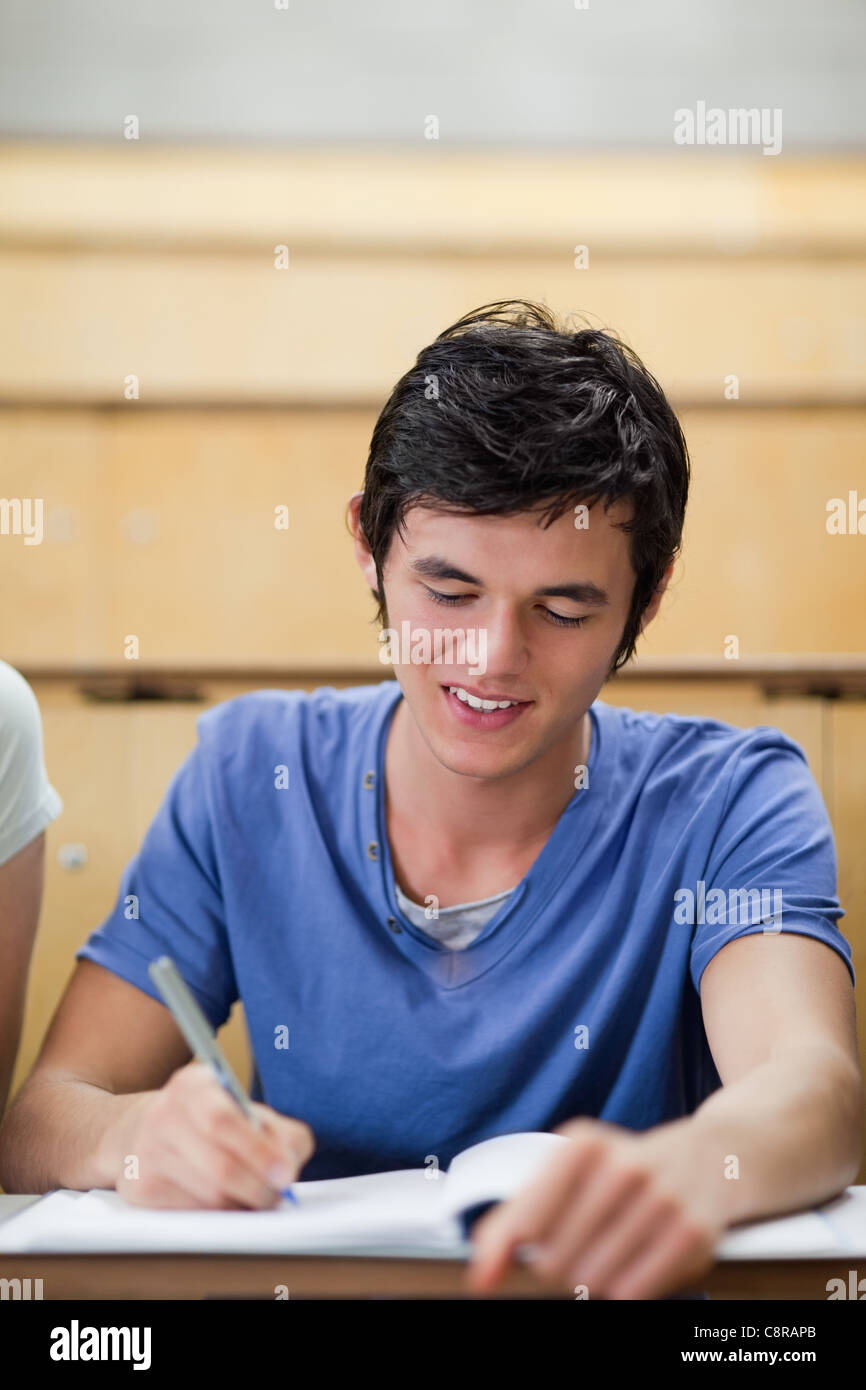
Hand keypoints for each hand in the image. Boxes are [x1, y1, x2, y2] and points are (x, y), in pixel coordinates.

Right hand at [101, 1061, 314, 1208]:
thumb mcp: (240, 1107)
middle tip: (278, 1195)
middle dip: (259, 1188)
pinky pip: (194, 1214)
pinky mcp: (139, 1190)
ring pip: (210, 1197)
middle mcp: (162, 1115)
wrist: (138, 1131)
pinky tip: (223, 1199)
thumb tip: (288, 1168)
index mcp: (191, 1085)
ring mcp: (146, 1155)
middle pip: (219, 1167)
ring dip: (242, 1204)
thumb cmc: (205, 1120)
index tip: (286, 1173)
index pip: (223, 1120)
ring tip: (254, 1196)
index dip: (259, 1151)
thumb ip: (276, 1130)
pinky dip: (219, 1214)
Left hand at [466, 1118, 724, 1299]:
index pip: (524, 1219)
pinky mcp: (691, 1234)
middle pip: (554, 1261)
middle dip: (557, 1266)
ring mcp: (661, 1199)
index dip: (502, 1253)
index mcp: (583, 1145)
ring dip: (592, 1280)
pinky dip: (623, 1291)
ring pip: (592, 1281)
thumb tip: (481, 1268)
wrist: (712, 1157)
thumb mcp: (573, 1171)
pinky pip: (632, 1292)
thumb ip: (519, 1215)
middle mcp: (623, 1167)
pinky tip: (631, 1268)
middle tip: (578, 1248)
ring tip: (610, 1252)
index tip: (485, 1276)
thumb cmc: (627, 1170)